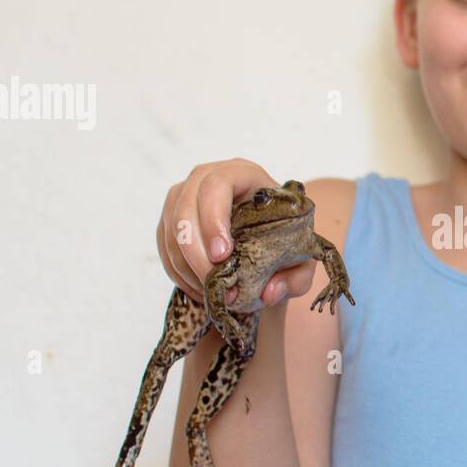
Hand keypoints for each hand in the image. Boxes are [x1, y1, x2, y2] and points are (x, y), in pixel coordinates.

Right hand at [156, 158, 317, 307]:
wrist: (268, 241)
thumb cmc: (287, 240)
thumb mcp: (302, 259)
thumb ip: (296, 277)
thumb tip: (269, 292)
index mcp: (244, 174)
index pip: (218, 182)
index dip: (213, 217)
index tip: (223, 255)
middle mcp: (208, 177)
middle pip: (186, 204)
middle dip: (196, 249)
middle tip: (214, 281)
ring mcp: (185, 196)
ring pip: (170, 226)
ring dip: (186, 264)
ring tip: (211, 292)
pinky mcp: (171, 218)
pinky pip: (164, 243)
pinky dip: (178, 271)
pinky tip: (199, 289)